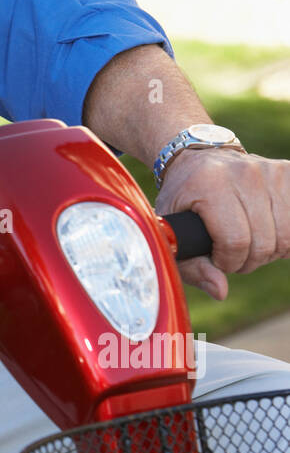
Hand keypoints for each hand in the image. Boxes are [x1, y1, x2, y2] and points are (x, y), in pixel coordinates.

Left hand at [155, 147, 289, 298]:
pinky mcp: (287, 172)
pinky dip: (286, 237)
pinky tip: (269, 234)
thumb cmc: (183, 202)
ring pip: (286, 236)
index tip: (218, 259)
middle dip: (249, 260)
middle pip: (264, 242)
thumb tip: (220, 291)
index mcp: (210, 184)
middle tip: (234, 254)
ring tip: (249, 244)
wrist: (198, 161)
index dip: (228, 262)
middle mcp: (244, 173)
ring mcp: (269, 170)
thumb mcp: (173, 232)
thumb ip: (193, 267)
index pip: (235, 241)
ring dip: (269, 251)